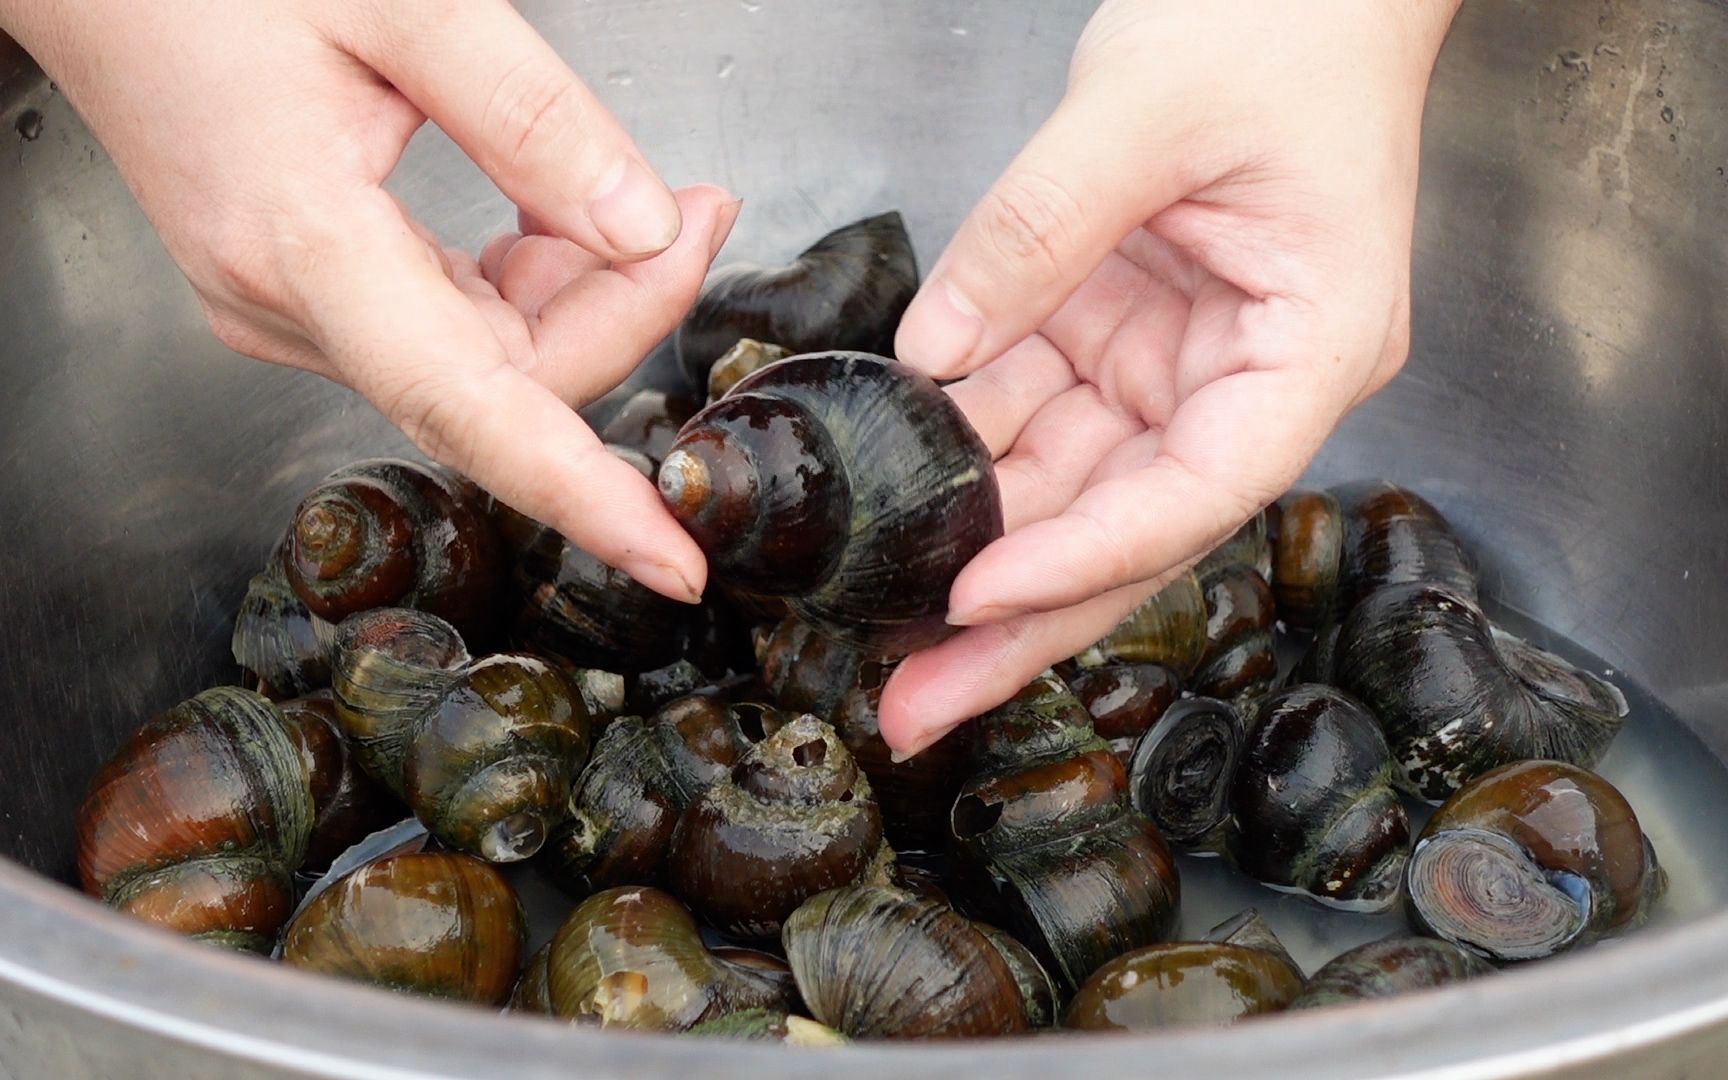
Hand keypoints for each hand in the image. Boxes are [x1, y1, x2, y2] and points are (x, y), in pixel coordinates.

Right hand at [2, 0, 733, 601]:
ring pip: (488, 359)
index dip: (583, 497)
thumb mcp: (400, 3)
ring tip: (625, 186)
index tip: (673, 562)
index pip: (472, 413)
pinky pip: (450, 327)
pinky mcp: (307, 294)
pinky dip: (524, 281)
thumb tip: (643, 230)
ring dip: (578, 287)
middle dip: (624, 304)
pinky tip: (546, 213)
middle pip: (506, 378)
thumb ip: (532, 119)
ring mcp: (292, 310)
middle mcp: (290, 306)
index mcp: (303, 245)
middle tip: (700, 209)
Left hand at [878, 0, 1461, 754]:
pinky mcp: (1122, 336)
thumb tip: (935, 353)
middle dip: (1018, 622)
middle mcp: (1248, 379)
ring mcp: (1182, 365)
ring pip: (1073, 493)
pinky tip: (896, 512)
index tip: (975, 597)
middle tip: (915, 708)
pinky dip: (967, 458)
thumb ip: (1037, 231)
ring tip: (885, 646)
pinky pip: (1037, 414)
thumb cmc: (1276, 24)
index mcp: (1310, 345)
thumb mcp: (1145, 108)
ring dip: (978, 561)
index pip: (1198, 487)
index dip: (1086, 555)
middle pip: (1127, 529)